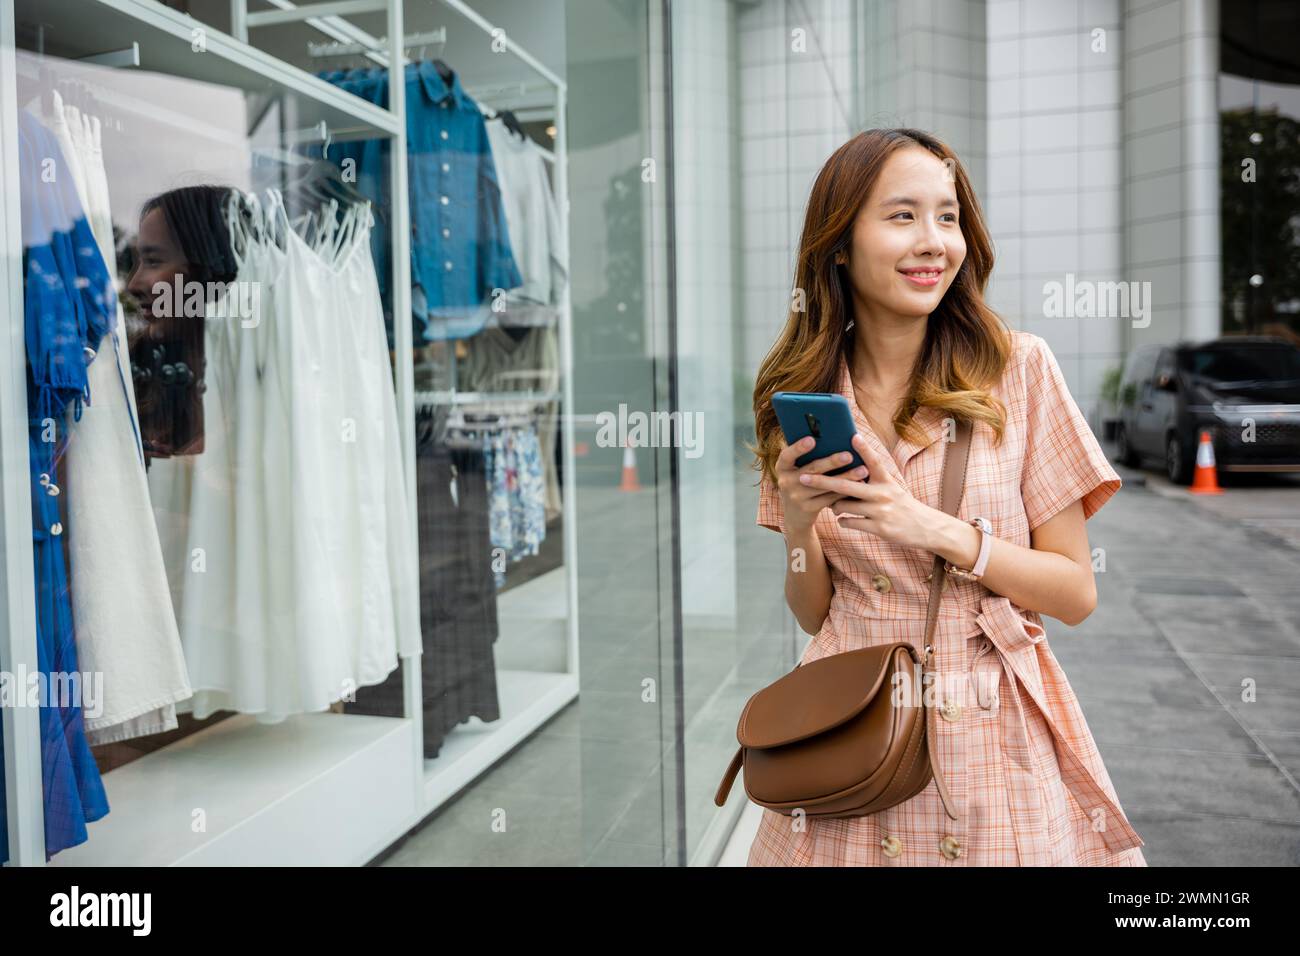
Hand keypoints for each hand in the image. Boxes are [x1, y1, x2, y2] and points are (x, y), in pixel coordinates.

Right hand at [774, 435, 869, 533]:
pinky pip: (830, 498)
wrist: (795, 516)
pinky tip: (859, 484)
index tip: (812, 439)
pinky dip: (845, 490)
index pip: (787, 455)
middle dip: (832, 461)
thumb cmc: (801, 484)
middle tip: (849, 455)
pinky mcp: (808, 508)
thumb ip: (807, 458)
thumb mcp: (797, 471)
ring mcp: (796, 497)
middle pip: (811, 469)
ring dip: (845, 477)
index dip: (798, 448)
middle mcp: (786, 482)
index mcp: (782, 467)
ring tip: (863, 470)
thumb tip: (834, 438)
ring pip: (824, 485)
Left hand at [799, 434, 939, 551]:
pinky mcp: (879, 528)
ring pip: (844, 506)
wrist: (925, 528)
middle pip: (847, 486)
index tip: (853, 436)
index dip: (864, 449)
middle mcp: (883, 494)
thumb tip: (848, 468)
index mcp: (887, 480)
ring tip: (833, 505)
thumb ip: (873, 478)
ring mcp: (880, 511)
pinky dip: (843, 521)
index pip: (874, 461)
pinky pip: (850, 523)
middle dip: (822, 481)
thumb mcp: (892, 487)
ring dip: (834, 506)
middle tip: (804, 478)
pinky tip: (843, 520)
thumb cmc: (902, 504)